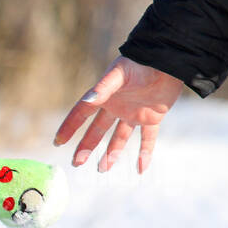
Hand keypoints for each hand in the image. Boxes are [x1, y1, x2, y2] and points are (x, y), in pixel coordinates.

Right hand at [53, 56, 183, 172]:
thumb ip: (103, 88)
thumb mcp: (119, 74)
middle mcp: (116, 106)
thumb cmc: (141, 63)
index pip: (82, 113)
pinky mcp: (152, 117)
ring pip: (119, 137)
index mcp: (104, 96)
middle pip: (97, 130)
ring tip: (102, 169)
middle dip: (86, 146)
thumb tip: (86, 102)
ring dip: (111, 153)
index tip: (58, 141)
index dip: (69, 127)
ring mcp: (134, 113)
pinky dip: (145, 153)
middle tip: (77, 163)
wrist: (169, 59)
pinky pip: (148, 138)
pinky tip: (141, 169)